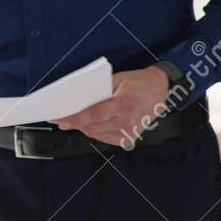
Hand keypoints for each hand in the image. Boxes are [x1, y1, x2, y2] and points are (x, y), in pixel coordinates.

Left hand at [54, 66, 171, 148]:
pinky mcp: (129, 140)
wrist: (161, 90)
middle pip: (91, 126)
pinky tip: (92, 124)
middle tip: (60, 118)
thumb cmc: (138, 83)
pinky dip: (95, 131)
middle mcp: (127, 122)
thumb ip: (97, 91)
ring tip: (75, 119)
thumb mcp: (117, 79)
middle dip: (74, 122)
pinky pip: (104, 138)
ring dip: (83, 127)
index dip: (74, 119)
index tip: (58, 120)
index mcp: (124, 104)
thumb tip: (76, 101)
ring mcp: (129, 133)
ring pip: (95, 134)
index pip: (93, 115)